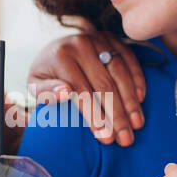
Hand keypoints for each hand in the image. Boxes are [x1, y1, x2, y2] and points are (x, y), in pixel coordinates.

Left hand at [26, 32, 144, 146]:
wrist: (54, 48)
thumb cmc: (47, 74)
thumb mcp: (35, 84)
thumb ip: (46, 92)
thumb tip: (64, 93)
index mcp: (61, 56)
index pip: (82, 91)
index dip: (96, 116)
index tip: (106, 138)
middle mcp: (81, 44)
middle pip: (104, 85)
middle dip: (117, 115)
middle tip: (126, 138)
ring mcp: (99, 39)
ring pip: (120, 73)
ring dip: (130, 101)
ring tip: (137, 124)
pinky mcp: (113, 38)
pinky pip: (129, 59)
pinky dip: (137, 79)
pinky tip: (140, 99)